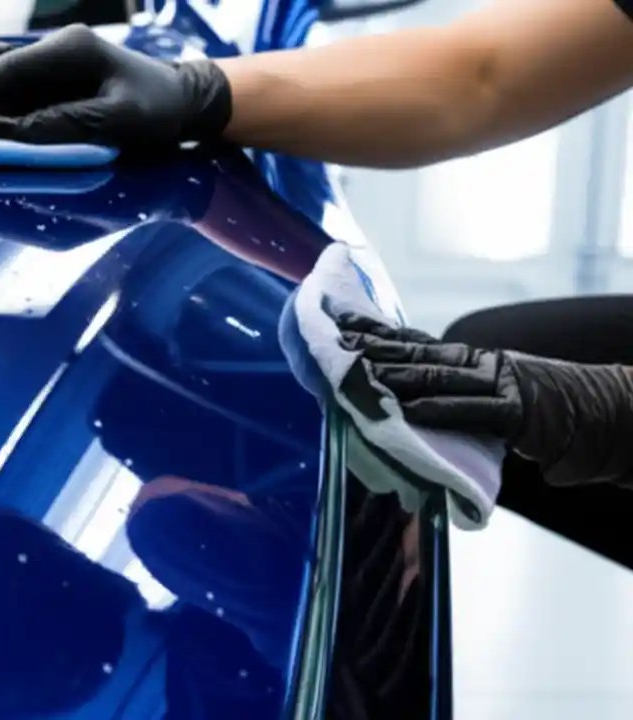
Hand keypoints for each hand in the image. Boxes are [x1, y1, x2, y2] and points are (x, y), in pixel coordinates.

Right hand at [0, 24, 231, 150]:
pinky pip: (6, 91)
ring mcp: (49, 63)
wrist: (184, 102)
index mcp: (71, 49)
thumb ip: (65, 125)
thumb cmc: (158, 110)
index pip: (6, 68)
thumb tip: (12, 136)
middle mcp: (54, 49)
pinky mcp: (49, 81)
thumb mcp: (119, 120)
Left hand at [338, 314, 632, 486]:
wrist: (602, 418)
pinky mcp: (518, 412)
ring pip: (439, 377)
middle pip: (417, 352)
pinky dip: (442, 410)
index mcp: (468, 360)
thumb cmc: (537, 413)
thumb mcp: (484, 399)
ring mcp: (499, 383)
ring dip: (396, 376)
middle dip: (374, 348)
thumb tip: (398, 397)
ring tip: (361, 372)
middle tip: (336, 341)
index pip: (413, 342)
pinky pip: (473, 411)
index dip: (375, 332)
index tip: (339, 323)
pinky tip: (412, 410)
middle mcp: (479, 363)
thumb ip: (449, 395)